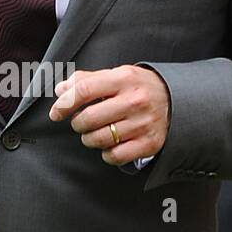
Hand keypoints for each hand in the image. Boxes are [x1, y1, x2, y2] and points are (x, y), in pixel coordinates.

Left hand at [49, 65, 170, 165]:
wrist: (175, 100)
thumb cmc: (138, 87)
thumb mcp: (116, 75)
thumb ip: (86, 80)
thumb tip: (60, 90)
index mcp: (124, 79)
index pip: (84, 90)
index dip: (64, 104)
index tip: (56, 113)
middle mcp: (135, 101)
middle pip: (89, 118)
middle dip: (77, 123)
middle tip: (81, 122)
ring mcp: (143, 123)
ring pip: (99, 139)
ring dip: (89, 139)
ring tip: (94, 132)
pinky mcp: (149, 143)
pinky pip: (115, 156)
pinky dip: (106, 153)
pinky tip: (110, 144)